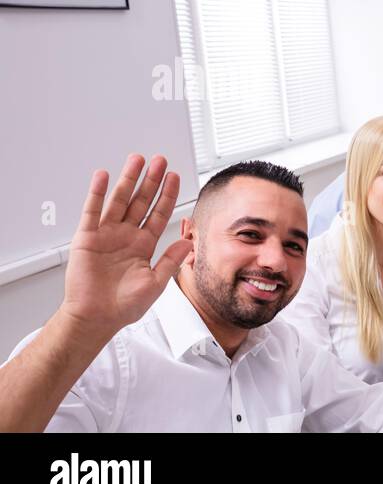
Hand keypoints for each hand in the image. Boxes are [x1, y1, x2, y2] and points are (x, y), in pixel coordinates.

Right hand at [61, 154, 192, 333]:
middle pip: (141, 202)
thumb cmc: (124, 306)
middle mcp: (126, 236)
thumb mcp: (156, 282)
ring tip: (137, 160)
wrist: (97, 317)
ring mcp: (106, 235)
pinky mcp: (87, 238)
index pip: (159, 214)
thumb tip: (188, 241)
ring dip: (127, 180)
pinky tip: (103, 176)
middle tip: (160, 161)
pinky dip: (97, 193)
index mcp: (143, 245)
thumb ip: (171, 260)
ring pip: (119, 200)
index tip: (175, 177)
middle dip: (151, 181)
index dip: (167, 195)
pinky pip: (92, 211)